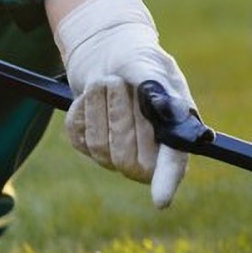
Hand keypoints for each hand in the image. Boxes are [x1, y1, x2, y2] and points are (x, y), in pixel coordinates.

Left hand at [51, 0, 196, 207]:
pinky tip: (92, 96)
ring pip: (99, 146)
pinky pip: (78, 135)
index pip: (173, 166)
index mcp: (173, 134)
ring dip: (99, 106)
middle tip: (120, 83)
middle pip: (128, 159)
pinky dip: (81, 107)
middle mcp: (148, 153)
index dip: (167, 182)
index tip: (160, 201)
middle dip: (120, 115)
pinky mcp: (88, 145)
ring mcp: (115, 153)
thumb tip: (167, 110)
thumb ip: (157, 87)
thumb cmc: (137, 57)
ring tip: (107, 82)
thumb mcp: (149, 62)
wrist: (107, 51)